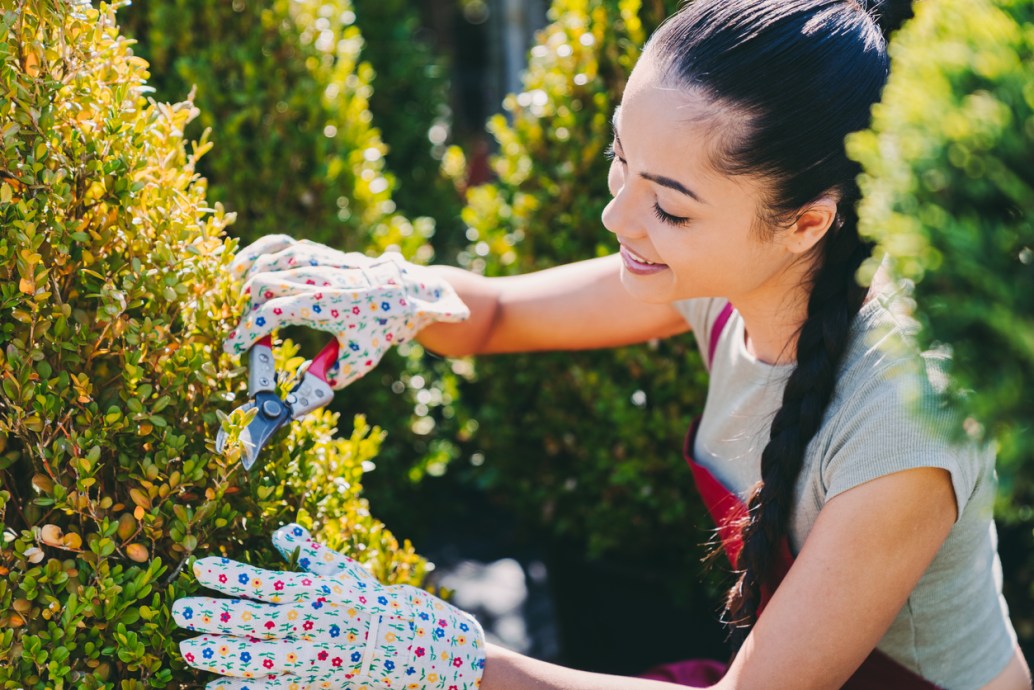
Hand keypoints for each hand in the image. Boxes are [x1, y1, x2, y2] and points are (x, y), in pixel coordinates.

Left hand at [172, 524, 485, 688]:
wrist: (405, 644)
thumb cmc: (367, 600)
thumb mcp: (340, 570)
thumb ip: (307, 551)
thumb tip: (278, 530)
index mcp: (314, 591)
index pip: (264, 581)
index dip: (230, 574)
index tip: (198, 566)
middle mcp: (309, 624)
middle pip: (253, 619)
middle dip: (213, 614)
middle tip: (179, 609)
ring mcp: (309, 656)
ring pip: (257, 656)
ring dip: (219, 653)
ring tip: (186, 649)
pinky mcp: (309, 681)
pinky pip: (270, 687)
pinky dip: (241, 687)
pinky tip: (211, 686)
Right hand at [225, 235, 468, 388]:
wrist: (405, 293)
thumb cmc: (382, 327)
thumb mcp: (361, 360)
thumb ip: (331, 377)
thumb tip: (304, 388)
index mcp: (322, 306)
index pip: (270, 315)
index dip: (246, 333)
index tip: (234, 349)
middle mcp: (316, 279)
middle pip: (261, 284)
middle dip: (243, 308)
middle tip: (242, 329)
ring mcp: (317, 261)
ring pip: (268, 260)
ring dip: (246, 279)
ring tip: (236, 300)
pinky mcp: (319, 253)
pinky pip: (282, 244)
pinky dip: (259, 251)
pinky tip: (245, 264)